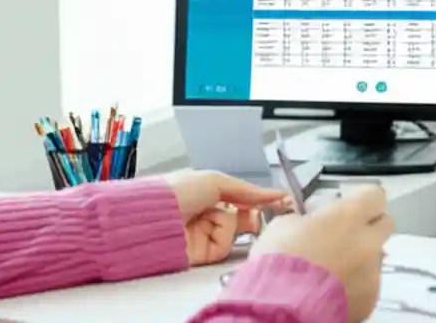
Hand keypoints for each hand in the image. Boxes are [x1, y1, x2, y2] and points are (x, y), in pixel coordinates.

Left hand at [164, 169, 289, 265]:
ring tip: (216, 218)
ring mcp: (204, 234)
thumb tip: (273, 194)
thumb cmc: (176, 191)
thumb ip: (245, 189)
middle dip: (252, 214)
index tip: (282, 200)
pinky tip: (210, 231)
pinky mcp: (202, 254)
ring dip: (230, 224)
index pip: (240, 197)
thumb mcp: (215, 180)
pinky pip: (225, 246)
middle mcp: (206, 214)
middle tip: (263, 212)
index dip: (259, 199)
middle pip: (243, 217)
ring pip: (235, 232)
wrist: (153, 216)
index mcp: (206, 193)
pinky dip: (221, 237)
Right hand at [248, 185, 393, 322]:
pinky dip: (354, 283)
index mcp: (348, 216)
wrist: (284, 307)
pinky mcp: (371, 299)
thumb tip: (311, 221)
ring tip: (331, 268)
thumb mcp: (283, 225)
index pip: (374, 194)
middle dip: (367, 225)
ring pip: (375, 256)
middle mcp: (368, 241)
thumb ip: (307, 218)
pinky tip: (331, 288)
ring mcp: (373, 272)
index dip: (360, 199)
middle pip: (385, 223)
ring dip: (359, 256)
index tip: (346, 205)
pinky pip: (368, 283)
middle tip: (342, 233)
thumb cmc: (280, 261)